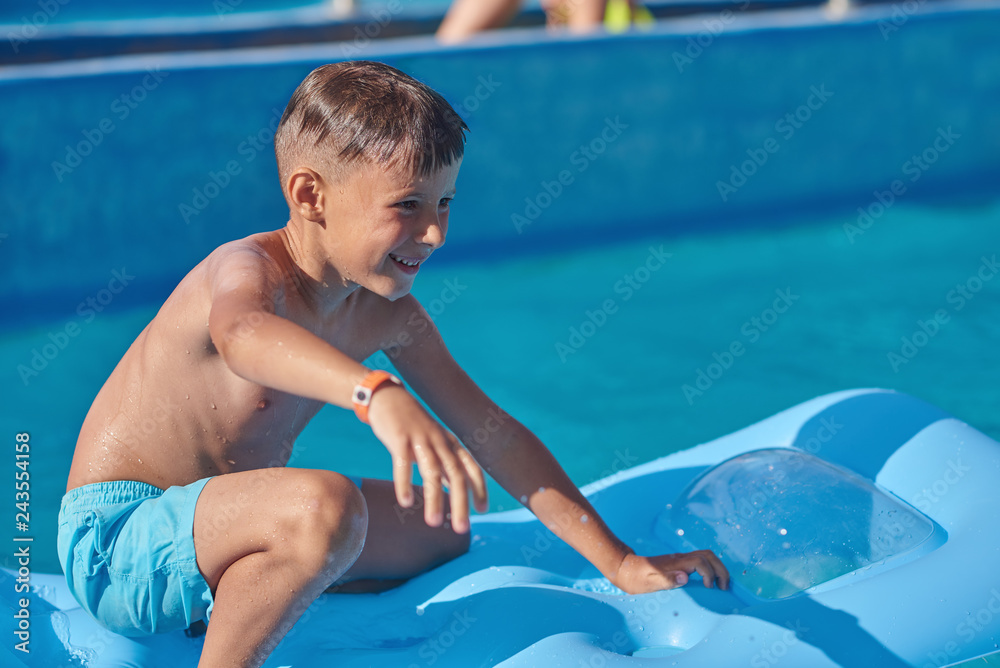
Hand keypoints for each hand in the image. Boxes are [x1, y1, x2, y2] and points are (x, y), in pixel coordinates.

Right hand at [367, 385, 487, 532]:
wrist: (388, 398)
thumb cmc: (413, 425)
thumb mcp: (435, 443)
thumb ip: (445, 465)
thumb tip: (456, 491)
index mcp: (450, 443)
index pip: (472, 467)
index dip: (479, 488)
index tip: (482, 511)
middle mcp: (440, 441)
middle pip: (456, 475)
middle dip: (460, 503)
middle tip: (461, 529)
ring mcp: (420, 439)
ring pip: (432, 472)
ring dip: (434, 499)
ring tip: (433, 523)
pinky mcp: (399, 438)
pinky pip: (403, 463)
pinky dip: (405, 483)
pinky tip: (405, 502)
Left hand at [612, 551, 729, 594]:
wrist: (624, 568)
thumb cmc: (635, 578)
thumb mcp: (648, 583)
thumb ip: (667, 580)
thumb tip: (686, 577)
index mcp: (674, 563)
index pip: (700, 561)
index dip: (709, 573)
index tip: (709, 588)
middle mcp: (679, 558)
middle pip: (708, 555)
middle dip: (720, 568)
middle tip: (724, 586)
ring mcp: (679, 559)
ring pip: (705, 555)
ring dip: (717, 567)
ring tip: (721, 584)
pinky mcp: (678, 563)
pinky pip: (699, 561)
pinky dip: (710, 568)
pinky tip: (710, 581)